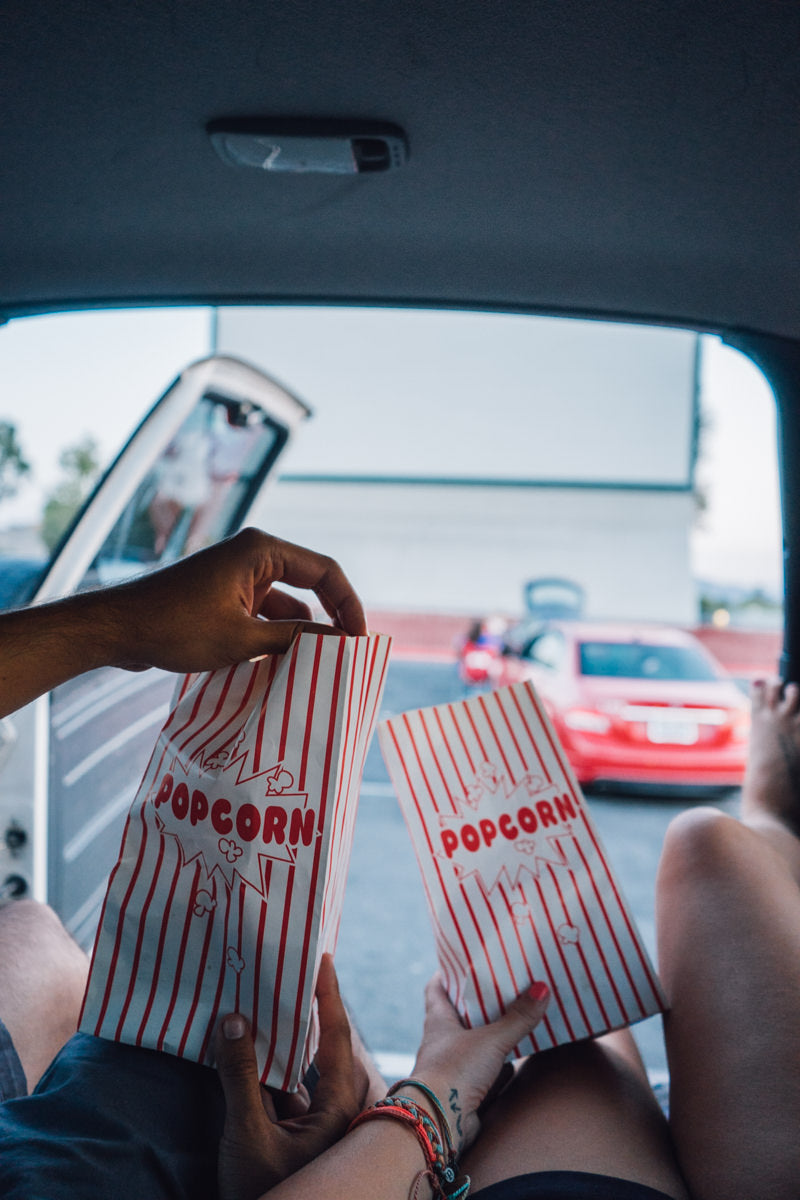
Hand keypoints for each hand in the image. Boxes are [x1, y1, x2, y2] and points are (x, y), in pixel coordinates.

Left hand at [104, 527, 367, 671]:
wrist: (116, 629)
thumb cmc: (176, 627)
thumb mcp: (243, 638)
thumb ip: (294, 638)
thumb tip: (338, 644)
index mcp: (261, 550)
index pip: (325, 571)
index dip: (349, 604)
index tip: (360, 640)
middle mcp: (253, 555)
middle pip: (309, 585)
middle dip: (329, 620)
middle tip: (348, 655)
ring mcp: (237, 576)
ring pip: (286, 604)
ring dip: (301, 632)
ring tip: (319, 667)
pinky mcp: (224, 595)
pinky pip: (264, 613)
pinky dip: (276, 636)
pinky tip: (285, 666)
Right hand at [214, 955, 367, 1199]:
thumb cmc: (266, 1193)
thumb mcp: (248, 1134)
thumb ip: (240, 1076)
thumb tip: (233, 1019)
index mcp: (339, 1109)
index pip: (337, 1037)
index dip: (329, 995)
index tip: (322, 957)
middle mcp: (335, 1114)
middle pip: (325, 1048)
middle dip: (309, 1010)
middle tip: (293, 971)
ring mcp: (316, 1128)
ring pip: (301, 1071)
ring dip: (282, 1040)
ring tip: (263, 1000)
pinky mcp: (295, 1140)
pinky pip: (284, 1091)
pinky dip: (265, 1069)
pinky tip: (242, 1048)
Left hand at [406, 976, 549, 1154]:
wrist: (438, 1123)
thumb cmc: (455, 1072)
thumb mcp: (491, 1040)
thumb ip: (518, 1017)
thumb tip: (542, 988)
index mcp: (438, 1021)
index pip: (437, 989)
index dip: (448, 974)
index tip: (464, 961)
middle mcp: (442, 1043)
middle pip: (458, 1017)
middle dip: (478, 1005)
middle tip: (501, 989)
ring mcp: (452, 1069)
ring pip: (473, 1047)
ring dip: (490, 1037)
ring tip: (515, 1020)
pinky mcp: (463, 1094)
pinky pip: (484, 1076)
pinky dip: (498, 1069)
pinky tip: (514, 1063)